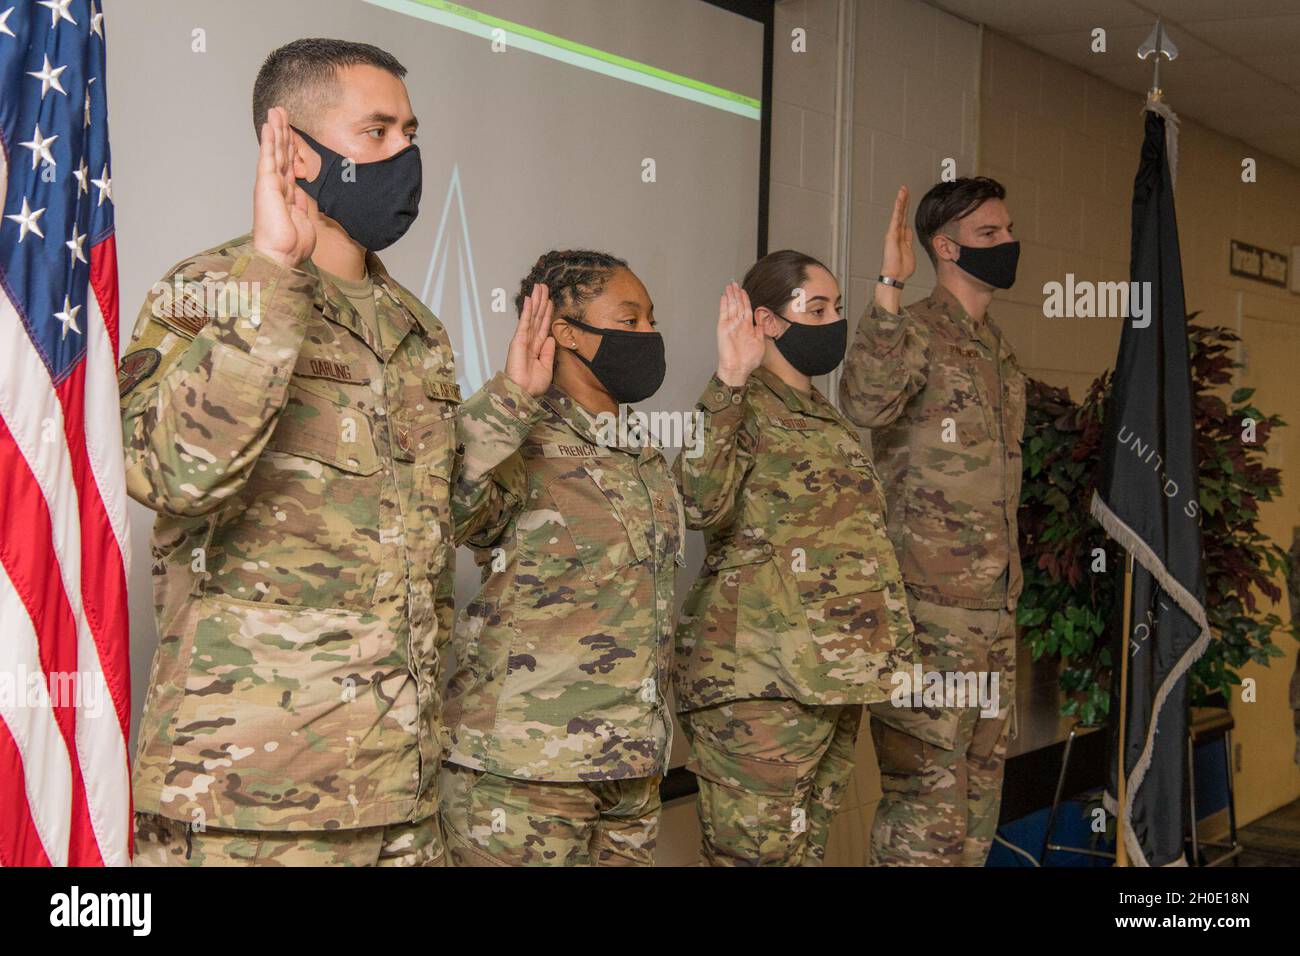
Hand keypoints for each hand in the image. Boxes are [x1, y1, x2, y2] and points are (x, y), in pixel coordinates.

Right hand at [253, 107, 314, 268]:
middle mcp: (276, 186)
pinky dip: (269, 140)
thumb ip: (301, 203)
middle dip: (283, 132)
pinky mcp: (265, 184)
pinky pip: (268, 157)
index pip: (290, 164)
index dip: (291, 147)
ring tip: (276, 110)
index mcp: (286, 194)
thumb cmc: (291, 244)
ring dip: (276, 129)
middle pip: (281, 153)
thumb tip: (302, 192)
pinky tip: (269, 125)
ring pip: (275, 150)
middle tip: (282, 111)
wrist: (282, 255)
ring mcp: (270, 183)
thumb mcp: (303, 219)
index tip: (293, 132)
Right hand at [505, 282, 555, 396]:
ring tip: (539, 287)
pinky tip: (529, 299)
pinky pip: (524, 322)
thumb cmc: (532, 385)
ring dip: (536, 301)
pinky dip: (527, 310)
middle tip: (543, 286)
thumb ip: (548, 352)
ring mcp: (523, 339)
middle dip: (541, 302)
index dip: (547, 313)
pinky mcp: (518, 340)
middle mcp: (530, 341)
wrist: (522, 393)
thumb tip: (550, 338)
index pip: (543, 326)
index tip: (550, 301)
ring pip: (532, 316)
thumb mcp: (546, 367)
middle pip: (538, 317)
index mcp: (537, 348)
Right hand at [715, 281, 763, 386]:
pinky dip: (723, 305)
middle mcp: (738, 324)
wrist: (738, 368)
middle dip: (736, 294)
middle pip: (737, 305)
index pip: (746, 309)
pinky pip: (723, 314)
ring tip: (729, 286)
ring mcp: (730, 326)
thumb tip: (761, 320)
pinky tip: (724, 297)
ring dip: (730, 296)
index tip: (743, 290)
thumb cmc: (749, 359)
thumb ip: (760, 330)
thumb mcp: (760, 343)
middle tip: (734, 283)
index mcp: (747, 327)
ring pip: (730, 307)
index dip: (745, 299)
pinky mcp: (723, 328)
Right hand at [876, 185, 914, 313]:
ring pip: (898, 214)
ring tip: (903, 190)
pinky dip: (898, 209)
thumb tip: (909, 230)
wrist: (895, 276)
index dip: (906, 209)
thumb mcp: (909, 251)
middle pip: (901, 213)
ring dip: (900, 201)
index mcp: (901, 237)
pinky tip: (899, 201)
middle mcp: (896, 233)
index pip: (904, 219)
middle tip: (905, 189)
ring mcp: (893, 233)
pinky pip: (896, 219)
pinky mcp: (892, 235)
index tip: (907, 199)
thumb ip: (909, 240)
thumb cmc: (901, 268)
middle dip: (903, 201)